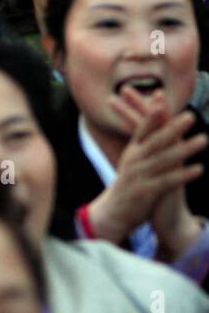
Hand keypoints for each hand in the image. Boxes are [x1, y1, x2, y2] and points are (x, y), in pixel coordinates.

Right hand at [86, 88, 206, 242]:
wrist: (114, 213)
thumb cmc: (129, 184)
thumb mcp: (133, 161)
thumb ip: (145, 144)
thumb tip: (156, 127)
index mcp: (132, 152)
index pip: (141, 129)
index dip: (151, 115)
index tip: (160, 99)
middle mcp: (134, 161)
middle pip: (156, 141)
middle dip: (173, 128)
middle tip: (190, 117)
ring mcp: (139, 176)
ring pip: (165, 160)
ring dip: (185, 149)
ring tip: (204, 140)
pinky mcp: (146, 192)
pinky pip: (168, 181)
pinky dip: (184, 174)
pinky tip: (199, 169)